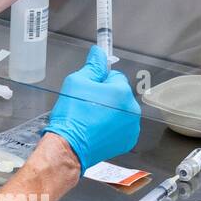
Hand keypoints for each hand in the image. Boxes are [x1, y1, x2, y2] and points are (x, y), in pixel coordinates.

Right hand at [44, 46, 140, 172]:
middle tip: (88, 107)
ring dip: (111, 112)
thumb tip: (98, 52)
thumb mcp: (76, 82)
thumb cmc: (71, 117)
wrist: (68, 147)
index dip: (100, 82)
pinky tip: (97, 130)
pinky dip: (112, 127)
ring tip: (92, 119)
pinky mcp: (128, 141)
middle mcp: (131, 109)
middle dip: (107, 97)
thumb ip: (92, 66)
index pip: (115, 76)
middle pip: (120, 94)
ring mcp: (131, 127)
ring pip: (121, 110)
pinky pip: (122, 126)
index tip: (89, 91)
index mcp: (121, 91)